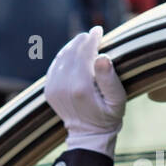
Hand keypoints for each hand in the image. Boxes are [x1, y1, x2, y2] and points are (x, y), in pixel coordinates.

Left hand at [44, 26, 125, 156]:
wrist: (88, 135)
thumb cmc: (109, 116)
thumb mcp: (117, 100)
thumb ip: (109, 78)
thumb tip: (102, 56)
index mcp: (81, 87)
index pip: (85, 53)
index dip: (92, 39)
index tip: (99, 30)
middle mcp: (63, 86)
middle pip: (72, 53)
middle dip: (82, 41)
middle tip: (92, 33)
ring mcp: (53, 89)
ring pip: (61, 57)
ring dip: (72, 46)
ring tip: (83, 40)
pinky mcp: (48, 91)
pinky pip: (54, 66)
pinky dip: (63, 57)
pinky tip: (72, 53)